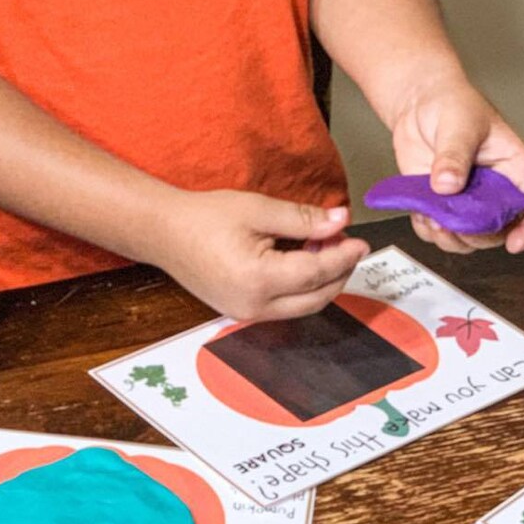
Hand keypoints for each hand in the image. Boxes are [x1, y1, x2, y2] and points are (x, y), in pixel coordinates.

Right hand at [153, 190, 368, 319]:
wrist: (163, 232)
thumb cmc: (204, 217)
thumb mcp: (257, 209)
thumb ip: (303, 219)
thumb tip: (340, 221)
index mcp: (258, 280)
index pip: (317, 273)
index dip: (343, 256)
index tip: (360, 240)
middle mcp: (253, 306)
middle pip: (316, 298)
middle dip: (338, 272)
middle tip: (346, 243)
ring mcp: (246, 314)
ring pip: (302, 307)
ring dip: (321, 281)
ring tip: (323, 247)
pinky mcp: (241, 312)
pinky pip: (284, 306)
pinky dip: (301, 288)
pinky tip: (301, 260)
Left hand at [390, 75, 523, 254]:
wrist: (418, 101)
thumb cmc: (452, 103)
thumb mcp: (459, 123)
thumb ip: (454, 155)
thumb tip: (447, 185)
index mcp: (513, 167)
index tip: (517, 243)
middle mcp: (493, 189)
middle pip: (500, 230)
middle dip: (479, 236)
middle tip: (455, 223)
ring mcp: (466, 199)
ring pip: (469, 238)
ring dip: (452, 239)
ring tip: (434, 219)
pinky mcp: (439, 203)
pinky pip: (438, 231)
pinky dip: (428, 231)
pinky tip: (420, 212)